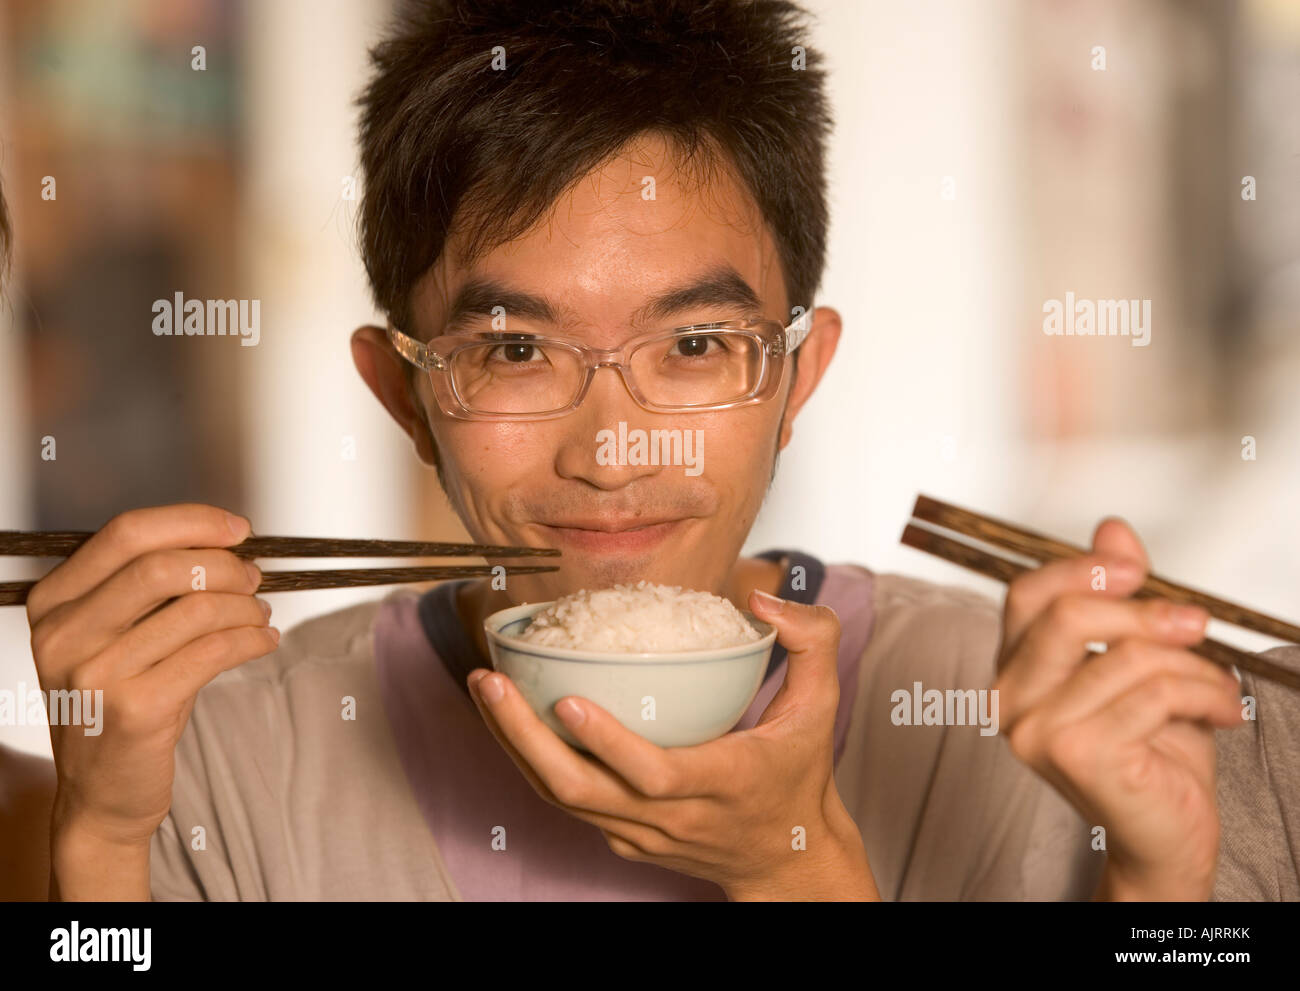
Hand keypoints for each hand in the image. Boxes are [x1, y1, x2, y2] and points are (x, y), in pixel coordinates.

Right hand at [27, 504, 279, 896]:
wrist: (102, 794)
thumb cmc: (120, 704)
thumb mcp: (112, 639)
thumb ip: (147, 589)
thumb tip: (222, 543)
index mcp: (53, 603)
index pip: (126, 533)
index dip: (192, 522)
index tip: (238, 529)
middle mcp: (64, 636)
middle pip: (162, 566)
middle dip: (225, 566)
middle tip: (254, 580)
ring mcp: (96, 675)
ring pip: (197, 609)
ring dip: (246, 607)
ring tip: (260, 616)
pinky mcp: (136, 710)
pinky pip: (213, 652)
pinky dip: (252, 639)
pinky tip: (264, 641)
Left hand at [466, 590, 878, 899]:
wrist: (785, 861)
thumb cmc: (799, 775)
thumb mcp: (822, 707)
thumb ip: (811, 642)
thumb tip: (762, 598)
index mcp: (723, 784)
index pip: (657, 774)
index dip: (609, 743)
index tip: (567, 699)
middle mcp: (674, 818)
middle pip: (583, 790)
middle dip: (525, 739)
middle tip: (492, 682)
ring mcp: (641, 834)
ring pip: (562, 799)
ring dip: (513, 746)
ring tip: (485, 687)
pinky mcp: (621, 839)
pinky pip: (565, 801)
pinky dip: (529, 760)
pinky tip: (507, 715)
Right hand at [994, 517, 1243, 899]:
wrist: (1166, 833)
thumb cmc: (1149, 751)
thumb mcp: (1137, 658)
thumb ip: (1119, 597)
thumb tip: (1112, 530)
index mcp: (1014, 670)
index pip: (1026, 595)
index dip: (1081, 569)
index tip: (1135, 569)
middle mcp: (1009, 700)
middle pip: (1066, 616)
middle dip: (1145, 612)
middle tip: (1199, 623)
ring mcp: (1034, 730)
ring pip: (1124, 656)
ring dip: (1193, 666)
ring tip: (1219, 686)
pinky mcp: (1075, 753)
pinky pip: (1151, 693)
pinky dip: (1204, 695)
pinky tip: (1222, 712)